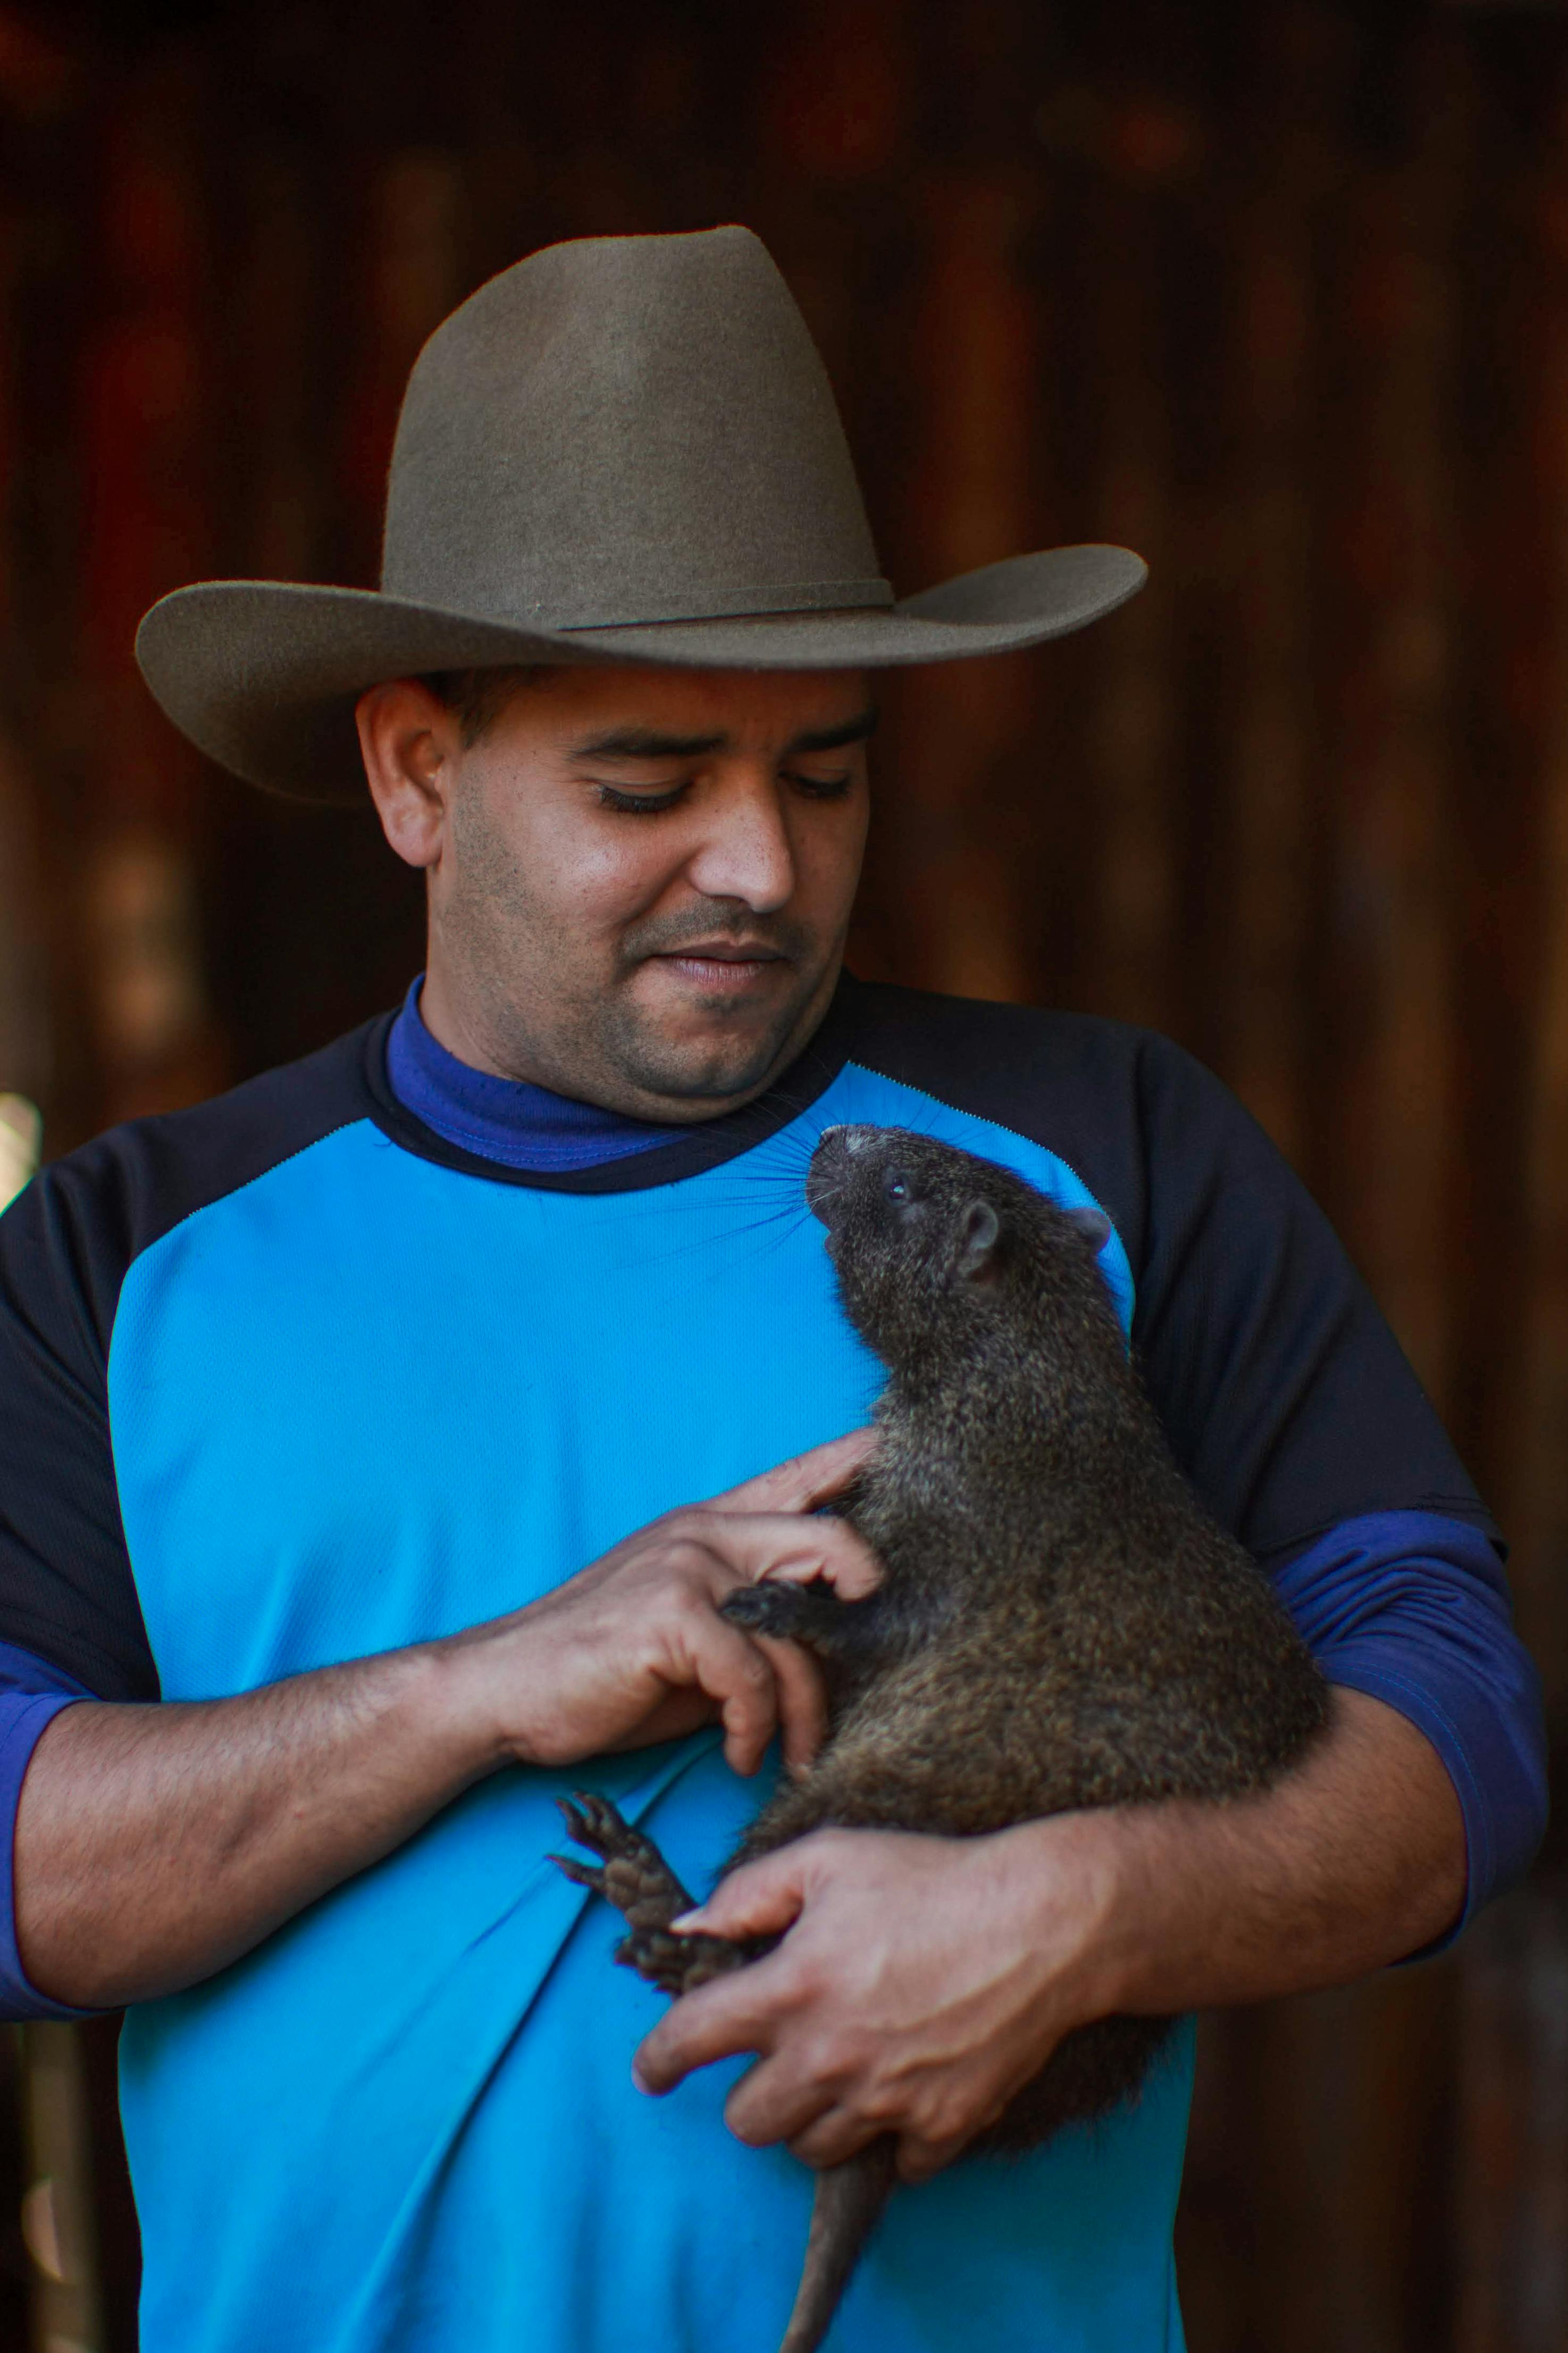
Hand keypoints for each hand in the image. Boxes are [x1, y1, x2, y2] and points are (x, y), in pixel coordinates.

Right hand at [446, 1430, 880, 1777]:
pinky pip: (753, 1678)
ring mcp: (688, 1567)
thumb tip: (823, 1651)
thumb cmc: (598, 1672)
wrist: (502, 1690)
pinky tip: (740, 1756)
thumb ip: (748, 1622)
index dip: (845, 1461)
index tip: (889, 1443)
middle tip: (871, 1673)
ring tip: (789, 1754)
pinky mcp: (671, 1615)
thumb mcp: (686, 1636)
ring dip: (805, 1712)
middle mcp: (704, 1532)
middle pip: (830, 1543)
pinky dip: (755, 1728)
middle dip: (865, 1609)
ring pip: (799, 1634)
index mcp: (706, 1526)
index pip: (792, 1480)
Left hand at [633, 1818, 1116, 2180]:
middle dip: (751, 2093)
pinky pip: (892, 2163)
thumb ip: (750, 1892)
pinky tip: (902, 2089)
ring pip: (811, 2148)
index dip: (657, 2061)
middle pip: (748, 2122)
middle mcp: (827, 2057)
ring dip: (813, 2118)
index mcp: (790, 1989)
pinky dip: (890, 2137)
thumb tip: (692, 1926)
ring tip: (840, 2073)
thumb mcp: (830, 1857)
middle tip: (777, 2059)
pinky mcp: (940, 2127)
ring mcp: (884, 2100)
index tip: (649, 2074)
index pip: (691, 2042)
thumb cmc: (931, 1878)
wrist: (1041, 1921)